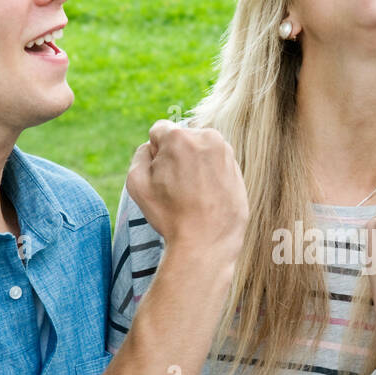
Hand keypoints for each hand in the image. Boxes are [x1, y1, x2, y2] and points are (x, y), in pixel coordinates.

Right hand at [127, 121, 248, 261]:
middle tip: (177, 188)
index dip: (155, 153)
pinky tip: (206, 198)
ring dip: (194, 166)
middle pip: (182, 140)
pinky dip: (209, 177)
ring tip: (192, 195)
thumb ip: (140, 154)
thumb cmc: (169, 214)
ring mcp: (226, 153)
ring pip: (200, 151)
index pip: (159, 131)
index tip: (160, 175)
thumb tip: (153, 146)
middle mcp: (207, 137)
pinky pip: (216, 166)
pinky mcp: (238, 169)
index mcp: (180, 136)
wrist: (206, 243)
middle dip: (176, 157)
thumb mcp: (137, 183)